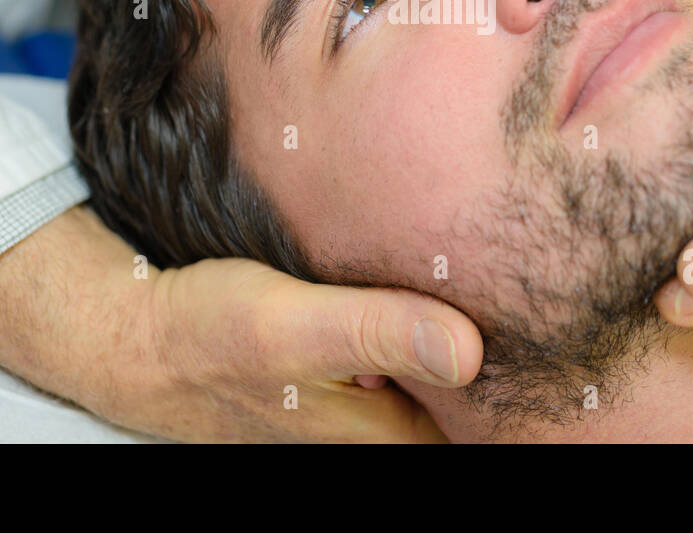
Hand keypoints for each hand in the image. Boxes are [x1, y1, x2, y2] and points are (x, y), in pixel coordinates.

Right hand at [0, 204, 482, 441]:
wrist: (140, 336)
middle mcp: (388, 431)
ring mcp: (374, 404)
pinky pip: (415, 346)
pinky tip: (431, 269)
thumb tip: (470, 349)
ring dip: (462, 317)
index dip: (530, 366)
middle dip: (504, 336)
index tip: (553, 306)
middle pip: (479, 395)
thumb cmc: (209, 336)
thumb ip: (376, 332)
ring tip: (492, 255)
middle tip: (529, 266)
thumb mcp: (290, 326)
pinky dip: (428, 312)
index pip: (493, 418)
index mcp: (389, 438)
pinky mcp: (359, 372)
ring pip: (447, 367)